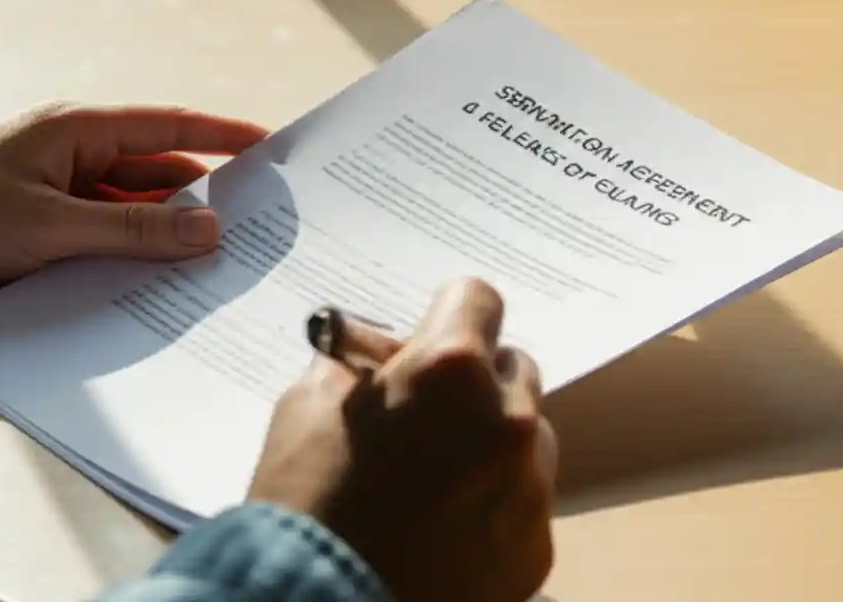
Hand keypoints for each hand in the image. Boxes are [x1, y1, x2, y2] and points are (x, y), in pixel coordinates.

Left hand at [0, 103, 266, 288]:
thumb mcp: (48, 225)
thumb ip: (134, 228)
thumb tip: (210, 228)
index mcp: (78, 130)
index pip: (172, 126)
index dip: (227, 135)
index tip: (276, 148)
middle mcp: (73, 156)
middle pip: (160, 173)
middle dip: (207, 200)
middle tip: (258, 228)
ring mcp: (57, 193)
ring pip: (135, 211)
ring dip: (168, 235)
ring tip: (217, 265)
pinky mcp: (43, 229)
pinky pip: (107, 238)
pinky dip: (135, 256)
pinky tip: (159, 283)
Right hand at [249, 278, 556, 601]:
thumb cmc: (304, 502)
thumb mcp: (308, 405)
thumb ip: (360, 365)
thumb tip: (386, 352)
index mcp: (452, 368)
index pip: (478, 298)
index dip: (448, 316)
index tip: (429, 340)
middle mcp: (508, 417)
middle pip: (511, 367)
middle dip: (474, 381)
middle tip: (429, 414)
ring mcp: (530, 484)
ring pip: (527, 434)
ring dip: (492, 441)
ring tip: (439, 479)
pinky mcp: (538, 544)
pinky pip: (526, 499)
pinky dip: (496, 503)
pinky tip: (449, 527)